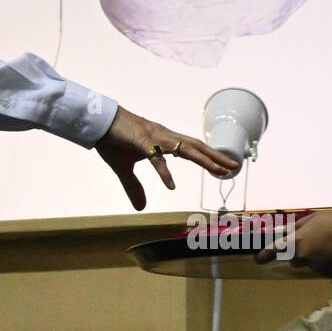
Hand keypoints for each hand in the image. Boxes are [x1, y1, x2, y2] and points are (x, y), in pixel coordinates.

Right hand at [93, 105, 240, 210]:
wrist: (97, 122)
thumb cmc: (112, 140)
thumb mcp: (124, 168)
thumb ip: (134, 187)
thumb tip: (141, 208)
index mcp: (162, 141)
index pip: (191, 148)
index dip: (209, 157)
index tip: (225, 166)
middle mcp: (164, 136)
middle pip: (195, 147)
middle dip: (215, 157)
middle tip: (234, 167)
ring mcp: (154, 138)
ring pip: (184, 149)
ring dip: (204, 159)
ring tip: (219, 170)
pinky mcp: (140, 141)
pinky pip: (156, 157)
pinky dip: (164, 171)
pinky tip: (171, 185)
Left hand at [254, 208, 331, 286]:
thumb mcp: (315, 218)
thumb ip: (299, 227)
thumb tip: (287, 232)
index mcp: (297, 242)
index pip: (276, 250)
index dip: (265, 255)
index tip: (258, 260)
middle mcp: (304, 258)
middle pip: (295, 259)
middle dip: (300, 253)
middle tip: (315, 242)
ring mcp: (318, 268)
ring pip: (311, 264)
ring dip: (316, 257)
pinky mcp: (331, 275)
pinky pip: (324, 270)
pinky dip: (328, 263)